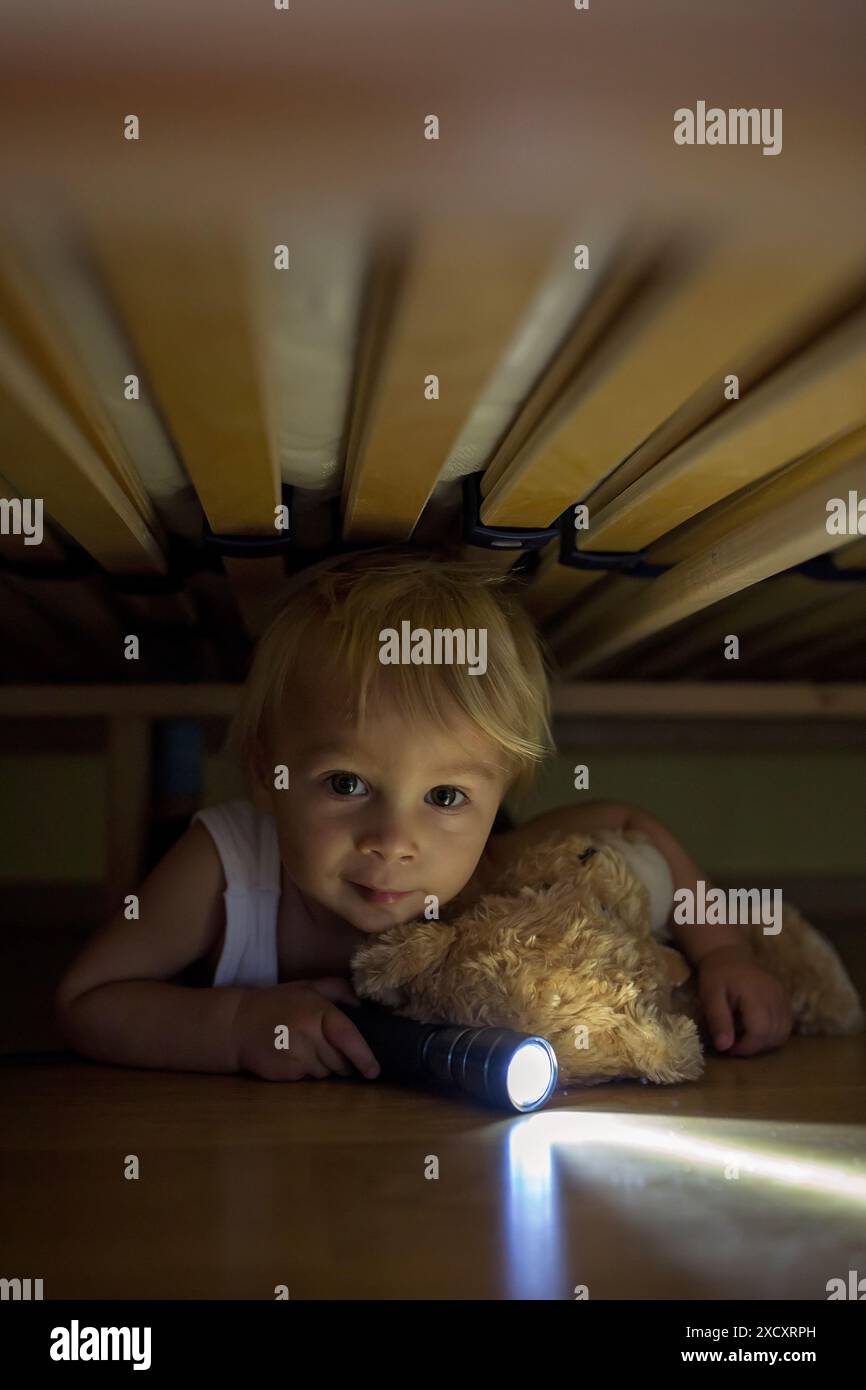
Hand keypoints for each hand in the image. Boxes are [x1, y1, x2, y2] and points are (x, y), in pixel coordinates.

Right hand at [231, 978, 380, 1081]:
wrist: (236, 1025)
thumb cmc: (276, 1004)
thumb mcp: (306, 987)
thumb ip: (338, 989)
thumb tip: (364, 1004)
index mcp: (317, 1011)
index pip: (347, 1036)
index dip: (364, 1055)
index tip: (374, 1070)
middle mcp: (307, 1034)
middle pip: (341, 1060)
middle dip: (344, 1060)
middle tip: (328, 1046)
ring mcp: (296, 1055)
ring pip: (327, 1072)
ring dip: (326, 1066)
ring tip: (307, 1048)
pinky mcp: (286, 1073)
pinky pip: (310, 1078)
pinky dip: (309, 1071)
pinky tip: (295, 1057)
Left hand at [698, 946, 792, 1056]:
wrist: (728, 955)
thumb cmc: (716, 975)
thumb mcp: (709, 996)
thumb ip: (718, 1021)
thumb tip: (724, 1047)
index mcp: (755, 993)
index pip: (760, 1031)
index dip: (746, 1047)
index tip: (729, 1048)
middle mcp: (775, 994)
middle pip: (774, 1034)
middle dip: (754, 1046)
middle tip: (734, 1042)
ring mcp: (783, 995)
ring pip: (783, 1032)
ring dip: (764, 1042)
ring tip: (743, 1034)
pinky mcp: (785, 997)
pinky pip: (786, 1024)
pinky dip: (772, 1033)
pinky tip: (754, 1027)